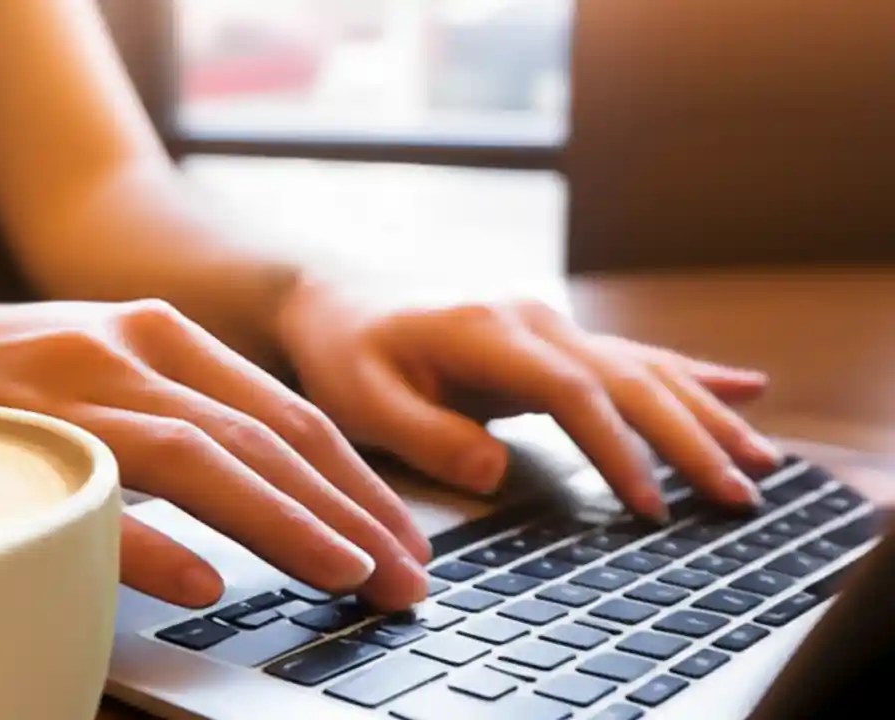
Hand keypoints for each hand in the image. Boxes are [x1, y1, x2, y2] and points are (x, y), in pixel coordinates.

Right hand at [0, 300, 430, 609]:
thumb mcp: (93, 375)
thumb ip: (175, 415)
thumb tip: (267, 488)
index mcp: (157, 335)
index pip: (291, 413)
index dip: (361, 482)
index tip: (406, 540)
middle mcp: (124, 350)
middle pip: (270, 437)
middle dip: (353, 513)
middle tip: (408, 579)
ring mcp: (67, 388)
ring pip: (206, 458)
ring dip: (287, 524)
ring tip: (347, 576)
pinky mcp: (4, 436)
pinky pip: (94, 496)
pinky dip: (153, 543)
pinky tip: (206, 586)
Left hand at [276, 282, 778, 521]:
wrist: (340, 308)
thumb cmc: (348, 359)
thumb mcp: (364, 403)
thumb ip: (427, 436)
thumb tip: (496, 470)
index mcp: (487, 333)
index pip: (571, 393)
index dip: (615, 450)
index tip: (648, 506)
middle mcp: (533, 321)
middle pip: (628, 379)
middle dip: (689, 438)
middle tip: (739, 494)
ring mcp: (551, 325)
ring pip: (646, 368)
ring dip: (707, 413)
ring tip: (764, 460)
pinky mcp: (557, 341)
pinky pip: (637, 358)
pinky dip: (693, 377)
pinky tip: (747, 388)